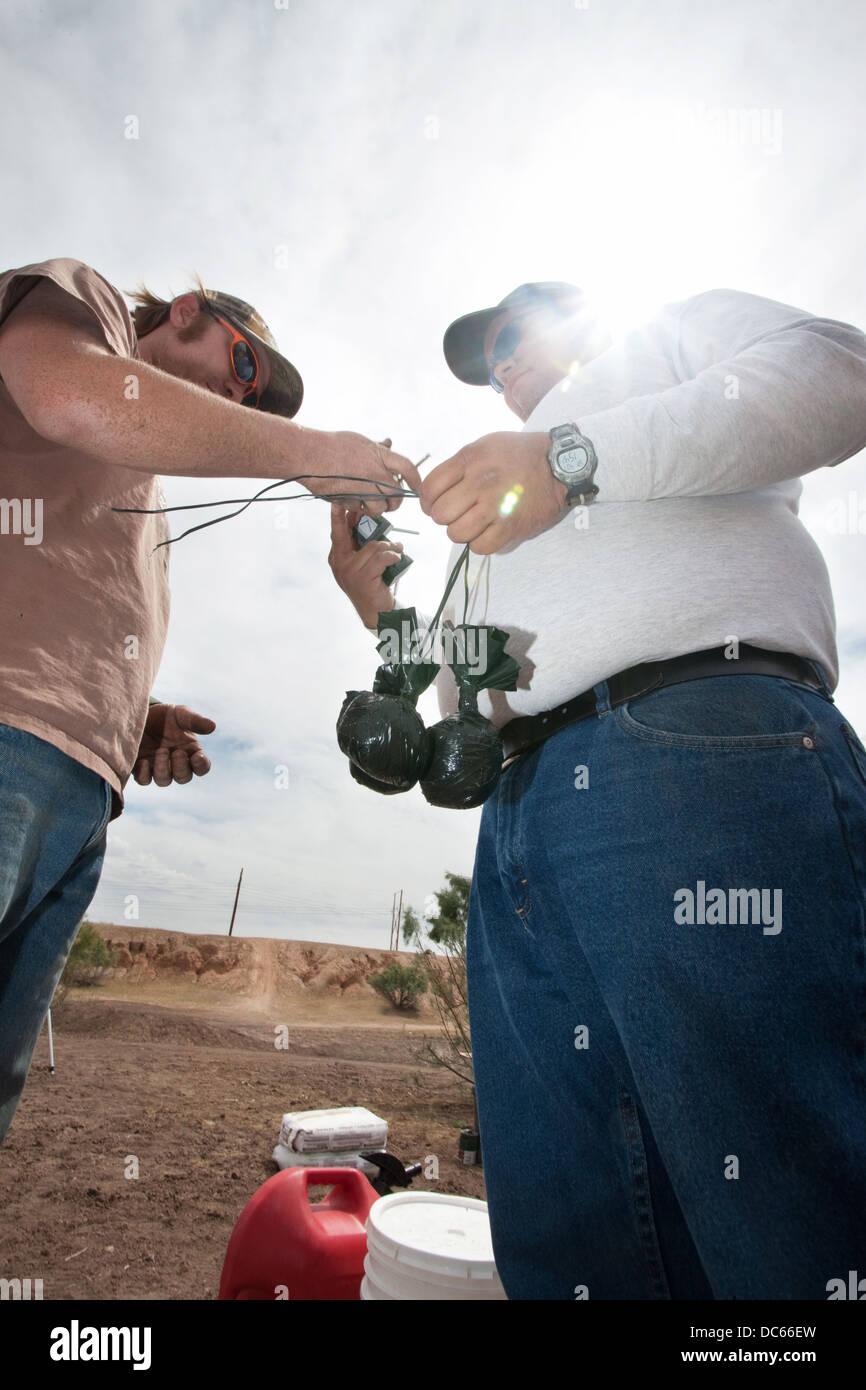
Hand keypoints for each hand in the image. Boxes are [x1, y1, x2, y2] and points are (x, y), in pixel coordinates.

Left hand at [133, 704, 215, 786]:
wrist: (140, 713)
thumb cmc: (164, 715)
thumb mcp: (180, 714)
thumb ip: (195, 721)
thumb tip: (213, 726)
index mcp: (190, 752)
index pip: (201, 767)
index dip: (201, 765)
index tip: (197, 756)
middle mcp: (175, 763)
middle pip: (183, 777)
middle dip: (181, 767)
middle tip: (177, 752)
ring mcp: (157, 767)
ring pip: (164, 781)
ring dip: (163, 770)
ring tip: (160, 751)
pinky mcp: (140, 768)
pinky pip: (144, 780)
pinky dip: (144, 774)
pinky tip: (143, 761)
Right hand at [307, 433, 421, 517]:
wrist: (306, 454)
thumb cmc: (331, 445)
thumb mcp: (359, 441)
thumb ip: (377, 448)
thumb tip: (389, 445)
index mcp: (378, 455)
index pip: (408, 468)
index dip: (416, 480)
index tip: (416, 487)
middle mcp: (373, 472)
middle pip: (397, 494)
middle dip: (396, 500)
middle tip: (391, 500)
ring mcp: (362, 489)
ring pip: (382, 508)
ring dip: (379, 508)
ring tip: (371, 501)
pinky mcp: (349, 500)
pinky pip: (362, 510)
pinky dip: (361, 508)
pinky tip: (354, 499)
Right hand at [328, 504, 401, 628]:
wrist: (377, 611)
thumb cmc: (372, 583)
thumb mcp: (363, 562)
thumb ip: (361, 544)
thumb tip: (365, 520)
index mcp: (337, 557)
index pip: (336, 532)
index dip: (338, 516)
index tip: (338, 502)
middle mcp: (339, 564)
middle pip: (346, 533)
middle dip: (359, 521)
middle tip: (374, 514)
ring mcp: (349, 572)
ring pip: (372, 546)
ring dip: (389, 546)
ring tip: (397, 549)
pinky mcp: (362, 578)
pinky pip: (381, 557)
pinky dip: (393, 555)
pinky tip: (397, 557)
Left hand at [418, 431, 568, 553]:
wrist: (558, 465)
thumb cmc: (518, 454)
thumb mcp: (484, 445)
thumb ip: (457, 466)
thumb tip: (432, 493)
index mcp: (470, 459)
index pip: (429, 489)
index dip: (426, 501)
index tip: (433, 503)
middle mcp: (481, 482)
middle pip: (440, 514)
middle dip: (444, 516)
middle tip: (456, 512)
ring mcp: (496, 506)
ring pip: (456, 534)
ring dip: (461, 531)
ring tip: (473, 522)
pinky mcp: (511, 527)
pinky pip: (480, 547)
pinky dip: (479, 543)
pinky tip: (487, 531)